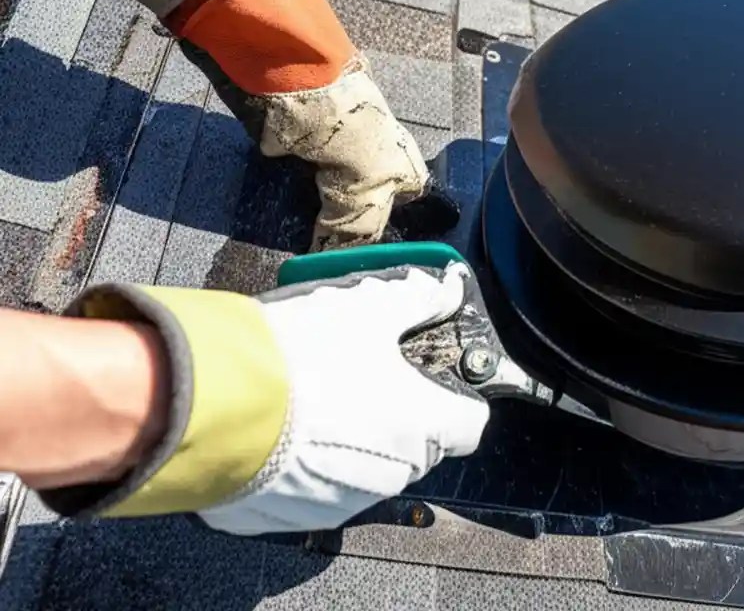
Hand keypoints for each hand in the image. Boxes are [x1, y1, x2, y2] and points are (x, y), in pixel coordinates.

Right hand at [31, 264, 489, 534]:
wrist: (211, 404)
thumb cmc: (302, 353)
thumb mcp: (366, 308)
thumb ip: (417, 299)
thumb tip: (448, 289)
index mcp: (424, 426)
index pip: (470, 423)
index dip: (455, 397)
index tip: (433, 377)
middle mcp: (394, 474)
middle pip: (418, 446)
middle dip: (400, 415)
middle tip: (361, 378)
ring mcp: (344, 503)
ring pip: (368, 470)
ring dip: (353, 443)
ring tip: (312, 403)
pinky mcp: (293, 517)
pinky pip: (315, 492)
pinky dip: (308, 468)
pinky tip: (280, 435)